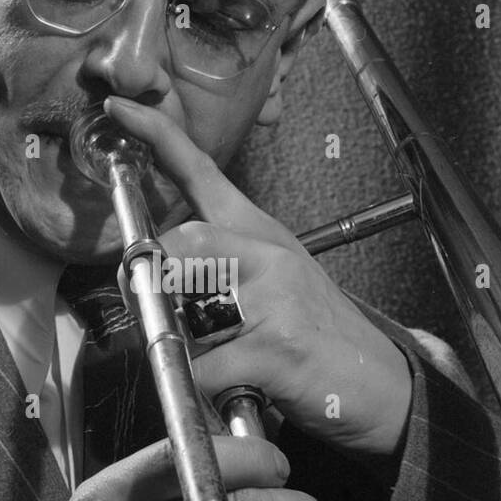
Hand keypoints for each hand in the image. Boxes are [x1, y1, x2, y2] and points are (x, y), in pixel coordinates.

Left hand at [104, 95, 412, 468]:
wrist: (382, 384)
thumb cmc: (319, 334)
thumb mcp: (277, 279)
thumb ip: (222, 265)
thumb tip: (154, 273)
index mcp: (263, 233)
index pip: (203, 172)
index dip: (156, 137)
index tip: (118, 108)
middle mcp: (270, 256)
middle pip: (183, 242)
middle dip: (153, 281)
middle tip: (151, 312)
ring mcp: (276, 301)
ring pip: (187, 309)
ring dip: (179, 345)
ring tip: (207, 361)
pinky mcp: (277, 350)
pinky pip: (203, 368)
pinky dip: (200, 390)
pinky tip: (226, 392)